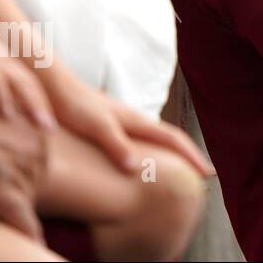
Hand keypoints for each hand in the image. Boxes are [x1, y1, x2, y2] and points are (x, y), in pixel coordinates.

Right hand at [0, 20, 54, 129]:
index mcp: (2, 59)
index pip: (28, 83)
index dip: (39, 101)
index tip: (46, 123)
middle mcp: (3, 57)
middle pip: (29, 84)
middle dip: (42, 106)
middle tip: (50, 129)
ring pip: (20, 81)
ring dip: (32, 103)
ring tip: (41, 124)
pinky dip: (2, 96)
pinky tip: (7, 114)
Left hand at [42, 64, 212, 177]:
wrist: (54, 88)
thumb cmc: (74, 107)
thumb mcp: (96, 127)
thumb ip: (116, 145)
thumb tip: (134, 168)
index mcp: (137, 121)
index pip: (173, 139)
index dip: (191, 156)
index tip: (208, 173)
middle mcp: (135, 121)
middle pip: (170, 139)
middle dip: (188, 156)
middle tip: (202, 174)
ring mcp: (123, 123)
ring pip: (155, 140)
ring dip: (171, 154)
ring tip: (178, 171)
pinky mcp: (109, 127)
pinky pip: (140, 142)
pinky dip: (151, 153)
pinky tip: (142, 162)